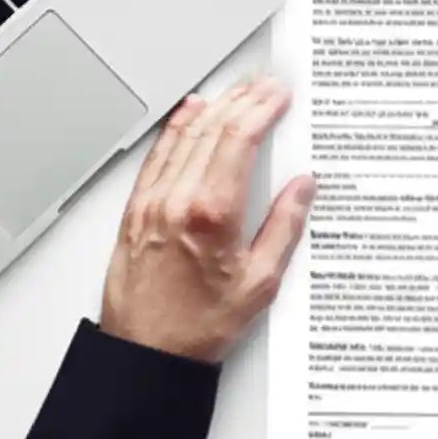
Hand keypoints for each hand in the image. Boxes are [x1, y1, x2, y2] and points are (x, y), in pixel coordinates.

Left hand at [100, 77, 316, 362]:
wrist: (145, 353)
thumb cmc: (197, 326)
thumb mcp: (259, 283)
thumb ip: (284, 227)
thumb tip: (302, 188)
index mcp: (212, 214)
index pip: (240, 140)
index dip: (263, 109)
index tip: (279, 95)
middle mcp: (177, 200)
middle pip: (214, 129)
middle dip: (243, 99)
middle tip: (265, 84)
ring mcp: (152, 202)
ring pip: (184, 136)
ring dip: (214, 106)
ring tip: (236, 90)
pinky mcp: (135, 211)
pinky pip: (158, 155)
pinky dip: (176, 128)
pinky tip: (189, 115)